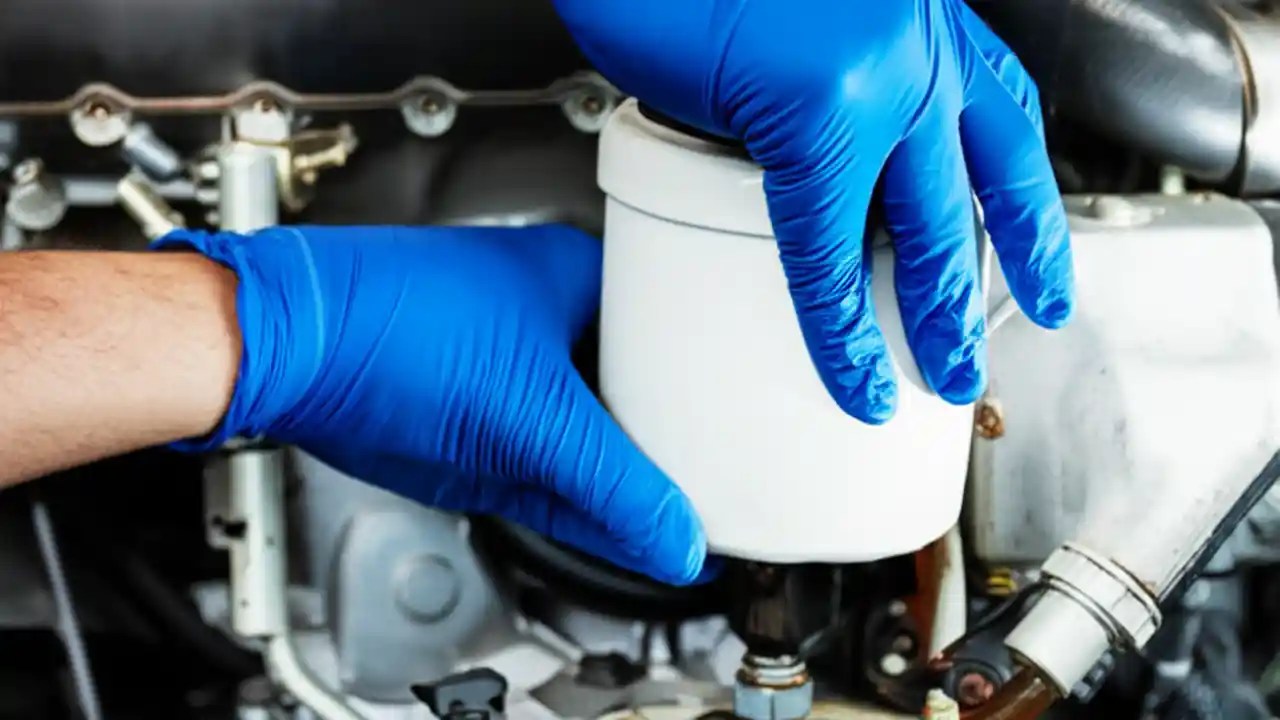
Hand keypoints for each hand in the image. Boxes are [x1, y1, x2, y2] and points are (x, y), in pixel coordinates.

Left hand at [154, 225, 708, 585]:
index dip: (712, 403)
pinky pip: (549, 457)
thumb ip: (610, 487)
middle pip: (639, 395)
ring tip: (661, 507)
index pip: (681, 346)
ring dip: (617, 472)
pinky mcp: (483, 410)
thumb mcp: (527, 418)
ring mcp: (517, 365)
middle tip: (704, 489)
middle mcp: (555, 315)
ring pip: (592, 430)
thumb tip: (674, 536)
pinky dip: (574, 489)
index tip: (737, 449)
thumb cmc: (388, 329)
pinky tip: (599, 513)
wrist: (286, 350)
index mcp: (585, 279)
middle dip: (663, 445)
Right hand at [554, 0, 1074, 422]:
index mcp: (918, 20)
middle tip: (979, 352)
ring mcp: (878, 72)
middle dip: (982, 289)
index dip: (1028, 213)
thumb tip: (807, 162)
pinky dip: (840, 327)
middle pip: (977, 192)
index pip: (1005, 127)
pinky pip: (830, 248)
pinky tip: (850, 370)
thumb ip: (827, 88)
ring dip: (936, 318)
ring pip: (927, 228)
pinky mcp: (819, 108)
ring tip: (940, 379)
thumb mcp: (799, 25)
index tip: (1044, 272)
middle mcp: (918, 40)